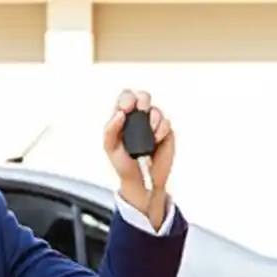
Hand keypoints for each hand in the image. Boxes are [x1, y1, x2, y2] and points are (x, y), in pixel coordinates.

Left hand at [103, 89, 174, 216]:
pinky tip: (156, 140)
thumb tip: (120, 114)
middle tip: (140, 111)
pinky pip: (167, 123)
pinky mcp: (165, 132)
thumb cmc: (123, 163)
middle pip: (143, 96)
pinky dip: (161, 130)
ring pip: (156, 110)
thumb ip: (110, 130)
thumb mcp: (110, 148)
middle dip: (142, 100)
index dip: (127, 98)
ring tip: (148, 133)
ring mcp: (153, 124)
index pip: (125, 97)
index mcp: (122, 118)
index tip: (127, 109)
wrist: (141, 180)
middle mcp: (138, 118)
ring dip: (152, 119)